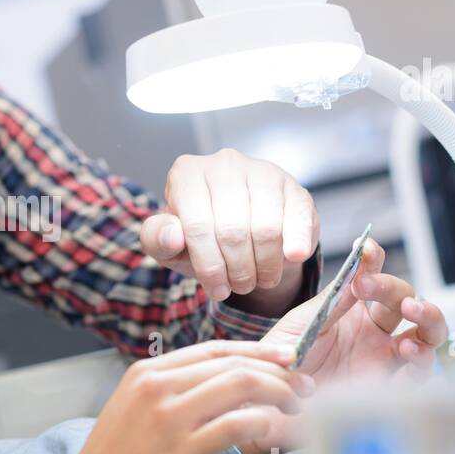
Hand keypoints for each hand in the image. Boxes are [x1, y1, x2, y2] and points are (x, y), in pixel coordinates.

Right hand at [51, 340, 314, 453]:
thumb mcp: (133, 413)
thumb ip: (170, 394)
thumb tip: (218, 388)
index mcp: (146, 373)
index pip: (214, 350)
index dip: (257, 351)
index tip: (286, 359)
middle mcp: (158, 387)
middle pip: (234, 364)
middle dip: (278, 373)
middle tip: (303, 387)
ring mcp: (170, 417)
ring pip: (241, 386)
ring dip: (279, 394)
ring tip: (296, 409)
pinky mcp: (183, 451)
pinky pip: (238, 425)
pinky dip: (266, 424)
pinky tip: (278, 432)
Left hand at [141, 149, 318, 312]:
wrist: (240, 233)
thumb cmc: (200, 238)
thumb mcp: (169, 244)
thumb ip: (157, 239)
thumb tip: (173, 234)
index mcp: (187, 173)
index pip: (198, 226)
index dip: (209, 266)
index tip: (216, 289)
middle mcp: (224, 163)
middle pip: (232, 230)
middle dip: (238, 270)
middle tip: (240, 286)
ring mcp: (261, 171)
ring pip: (266, 228)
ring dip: (265, 265)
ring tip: (259, 278)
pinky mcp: (292, 186)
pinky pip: (297, 218)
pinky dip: (296, 243)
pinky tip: (292, 259)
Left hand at [263, 238, 447, 380]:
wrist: (275, 400)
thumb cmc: (284, 359)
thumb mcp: (302, 325)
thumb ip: (332, 304)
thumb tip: (357, 276)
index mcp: (352, 308)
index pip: (372, 275)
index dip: (373, 260)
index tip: (364, 250)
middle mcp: (375, 329)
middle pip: (405, 299)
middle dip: (396, 289)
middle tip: (371, 288)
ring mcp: (385, 356)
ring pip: (426, 331)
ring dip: (428, 316)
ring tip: (413, 311)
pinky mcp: (389, 386)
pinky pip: (419, 373)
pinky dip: (422, 359)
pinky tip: (408, 350)